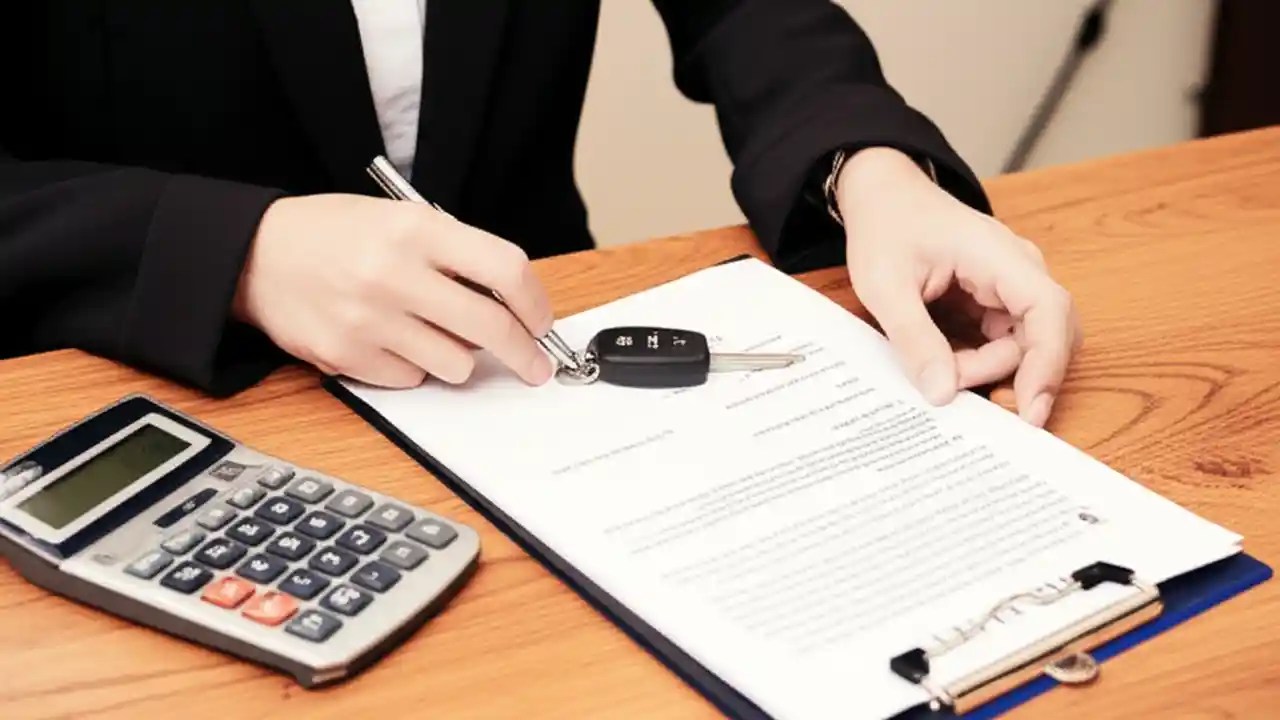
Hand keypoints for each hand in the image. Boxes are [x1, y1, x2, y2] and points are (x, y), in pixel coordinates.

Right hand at [232, 194, 555, 387]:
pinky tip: (390, 339)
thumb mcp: (400, 220)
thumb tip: (515, 306)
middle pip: (491, 328)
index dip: (536, 304)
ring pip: (457, 364)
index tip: (541, 322)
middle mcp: (394, 273)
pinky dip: (413, 366)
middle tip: (535, 365)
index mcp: (415, 229)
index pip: (506, 269)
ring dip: (458, 356)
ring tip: (430, 331)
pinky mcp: (347, 356)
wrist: (255, 254)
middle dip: (524, 354)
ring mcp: (369, 319)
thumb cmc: (336, 235)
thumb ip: (456, 256)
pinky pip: (412, 378)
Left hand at [835, 147, 1080, 426]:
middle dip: (1014, 375)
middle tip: (966, 399)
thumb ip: (914, 338)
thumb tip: (942, 393)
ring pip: (1026, 343)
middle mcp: (1019, 269)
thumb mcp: (885, 285)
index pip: (1048, 309)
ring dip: (990, 368)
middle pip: (1045, 334)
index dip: (1048, 363)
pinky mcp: (998, 300)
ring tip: (942, 373)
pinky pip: (1005, 341)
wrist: (883, 197)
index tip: (1031, 409)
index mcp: (999, 254)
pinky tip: (949, 368)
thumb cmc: (886, 227)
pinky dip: (982, 361)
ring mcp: (1012, 285)